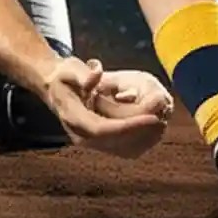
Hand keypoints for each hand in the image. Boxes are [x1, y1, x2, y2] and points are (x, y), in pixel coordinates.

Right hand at [38, 57, 165, 158]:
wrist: (56, 90)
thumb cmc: (64, 77)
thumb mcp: (69, 68)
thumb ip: (83, 72)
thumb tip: (96, 74)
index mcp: (73, 118)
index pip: (102, 129)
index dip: (128, 125)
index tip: (152, 117)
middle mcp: (81, 136)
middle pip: (116, 142)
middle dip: (141, 132)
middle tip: (161, 118)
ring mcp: (91, 143)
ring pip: (123, 149)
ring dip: (144, 138)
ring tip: (160, 122)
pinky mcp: (102, 145)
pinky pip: (126, 150)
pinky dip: (142, 141)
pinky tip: (152, 128)